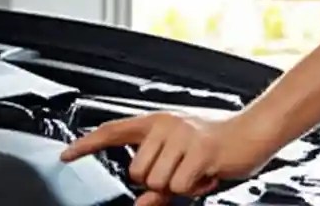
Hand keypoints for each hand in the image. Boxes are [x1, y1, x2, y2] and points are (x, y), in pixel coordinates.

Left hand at [59, 111, 273, 204]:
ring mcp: (182, 135)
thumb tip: (142, 205)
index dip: (88, 144)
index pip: (114, 131)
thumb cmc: (217, 147)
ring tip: (198, 170)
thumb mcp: (184, 163)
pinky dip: (194, 188)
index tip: (65, 155)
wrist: (254, 133)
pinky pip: (179, 186)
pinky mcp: (199, 149)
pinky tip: (207, 173)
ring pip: (157, 182)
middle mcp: (166, 124)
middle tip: (185, 171)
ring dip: (178, 185)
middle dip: (159, 182)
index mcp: (158, 122)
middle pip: (137, 172)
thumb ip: (159, 182)